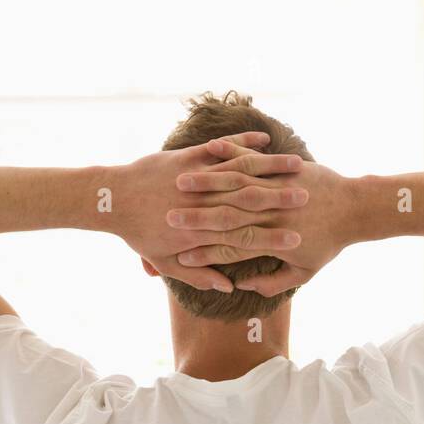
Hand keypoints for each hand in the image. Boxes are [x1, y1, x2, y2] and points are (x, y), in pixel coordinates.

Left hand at [113, 134, 308, 292]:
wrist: (113, 200)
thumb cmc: (139, 234)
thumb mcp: (168, 262)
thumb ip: (199, 275)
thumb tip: (228, 286)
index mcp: (202, 234)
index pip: (247, 238)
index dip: (274, 239)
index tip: (299, 239)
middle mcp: (203, 205)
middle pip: (251, 202)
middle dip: (283, 198)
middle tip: (310, 198)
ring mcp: (196, 178)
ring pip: (241, 172)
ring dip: (271, 166)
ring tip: (298, 166)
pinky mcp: (188, 157)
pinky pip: (222, 148)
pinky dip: (244, 142)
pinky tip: (266, 138)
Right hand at [170, 156, 352, 294]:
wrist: (354, 208)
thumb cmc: (328, 243)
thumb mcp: (303, 272)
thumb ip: (272, 282)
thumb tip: (240, 285)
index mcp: (271, 241)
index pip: (230, 249)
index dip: (204, 254)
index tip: (181, 256)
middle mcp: (270, 214)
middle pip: (226, 217)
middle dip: (195, 218)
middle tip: (168, 218)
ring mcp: (276, 188)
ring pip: (235, 185)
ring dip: (206, 183)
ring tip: (181, 182)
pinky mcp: (283, 168)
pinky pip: (253, 158)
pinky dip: (232, 151)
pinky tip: (210, 149)